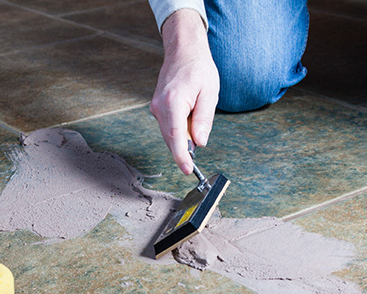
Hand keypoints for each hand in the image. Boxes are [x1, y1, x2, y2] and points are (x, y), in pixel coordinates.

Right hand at [150, 9, 218, 173]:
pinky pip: (169, 126)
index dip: (182, 157)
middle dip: (185, 148)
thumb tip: (199, 142)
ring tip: (197, 118)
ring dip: (184, 136)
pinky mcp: (157, 108)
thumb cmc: (198, 68)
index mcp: (174, 102)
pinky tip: (189, 116)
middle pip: (172, 139)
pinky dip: (179, 129)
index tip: (188, 170)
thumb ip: (203, 119)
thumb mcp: (209, 93)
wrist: (183, 51)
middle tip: (199, 145)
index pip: (176, 137)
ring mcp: (156, 108)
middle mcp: (160, 106)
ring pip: (170, 134)